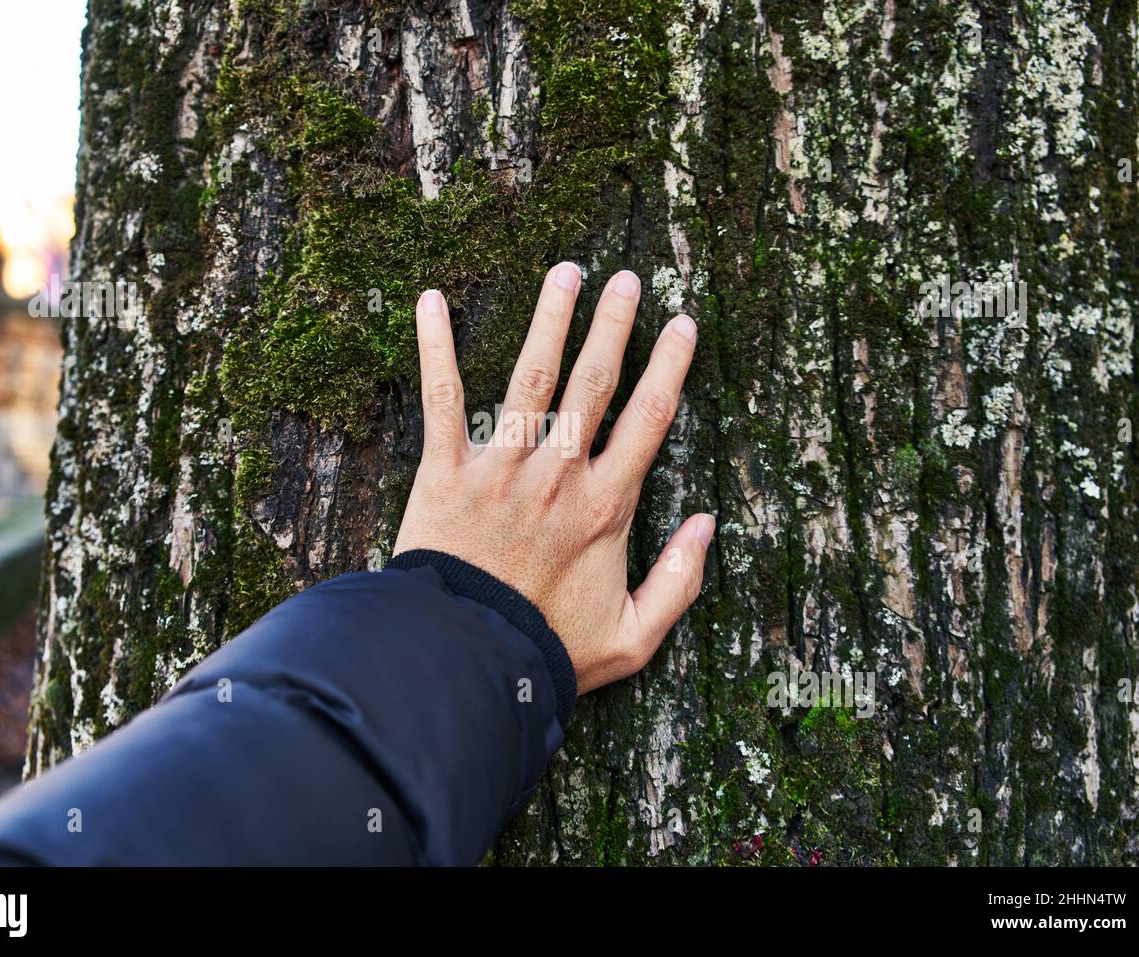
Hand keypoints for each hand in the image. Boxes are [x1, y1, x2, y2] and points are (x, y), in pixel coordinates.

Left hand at [392, 263, 713, 694]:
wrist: (464, 660)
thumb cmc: (548, 651)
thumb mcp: (634, 637)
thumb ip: (679, 581)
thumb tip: (707, 523)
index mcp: (605, 506)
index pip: (649, 419)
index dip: (670, 367)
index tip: (682, 324)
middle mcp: (558, 473)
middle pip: (596, 383)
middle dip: (614, 326)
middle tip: (626, 279)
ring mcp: (500, 467)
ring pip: (531, 377)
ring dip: (549, 320)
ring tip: (565, 270)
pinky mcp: (446, 471)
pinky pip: (441, 400)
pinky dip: (434, 349)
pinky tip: (431, 301)